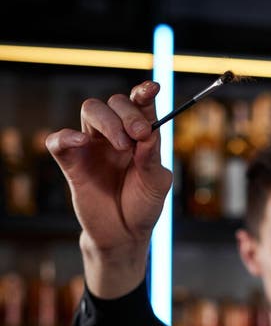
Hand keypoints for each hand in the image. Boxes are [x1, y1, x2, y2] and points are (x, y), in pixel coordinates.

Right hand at [45, 81, 171, 285]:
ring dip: (108, 121)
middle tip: (139, 134)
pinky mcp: (71, 163)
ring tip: (122, 145)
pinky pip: (58, 140)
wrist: (125, 235)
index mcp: (138, 136)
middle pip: (114, 103)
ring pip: (91, 110)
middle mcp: (114, 135)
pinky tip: (81, 142)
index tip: (153, 89)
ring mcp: (91, 146)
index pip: (139, 105)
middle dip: (128, 114)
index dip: (144, 93)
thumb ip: (153, 158)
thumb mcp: (156, 183)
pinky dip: (67, 136)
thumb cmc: (142, 206)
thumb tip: (147, 133)